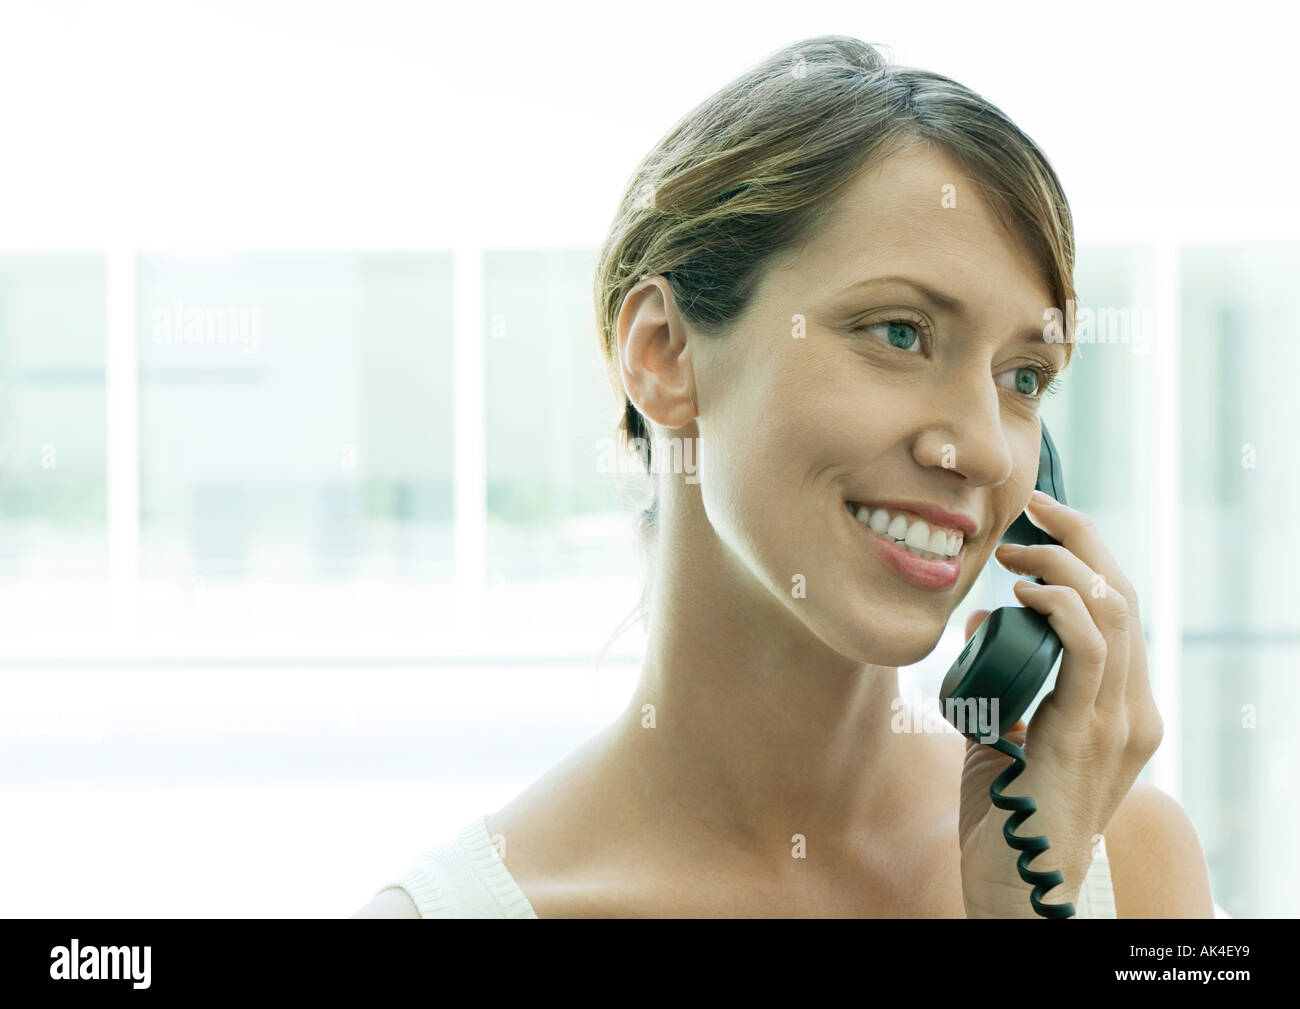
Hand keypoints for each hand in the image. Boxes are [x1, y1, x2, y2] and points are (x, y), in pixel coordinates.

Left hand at [957, 489, 1163, 917]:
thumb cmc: (1005, 810)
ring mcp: (1117, 722)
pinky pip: (1090, 652)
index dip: (1087, 554)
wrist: (1018, 884)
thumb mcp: (1001, 728)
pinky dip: (1062, 609)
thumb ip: (999, 677)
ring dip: (1064, 568)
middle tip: (1030, 511)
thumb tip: (980, 622)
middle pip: (1123, 594)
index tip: (1040, 521)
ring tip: (1016, 554)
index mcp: (1120, 704)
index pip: (1119, 607)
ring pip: (1113, 612)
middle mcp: (1133, 708)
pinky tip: (1024, 595)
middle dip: (1079, 540)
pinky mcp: (1088, 736)